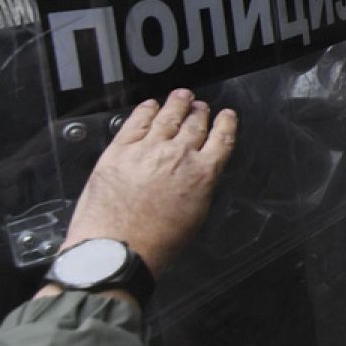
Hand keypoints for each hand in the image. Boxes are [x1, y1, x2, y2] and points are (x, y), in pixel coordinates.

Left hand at [59, 89, 236, 276]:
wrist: (118, 249)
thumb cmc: (156, 243)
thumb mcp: (194, 218)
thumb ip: (198, 189)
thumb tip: (196, 178)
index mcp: (202, 174)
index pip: (221, 139)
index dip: (226, 123)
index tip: (226, 116)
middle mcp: (178, 156)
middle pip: (194, 124)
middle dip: (200, 112)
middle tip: (200, 106)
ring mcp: (148, 149)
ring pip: (168, 117)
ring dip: (177, 104)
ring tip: (181, 96)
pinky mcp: (120, 150)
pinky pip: (136, 122)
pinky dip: (146, 110)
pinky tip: (150, 106)